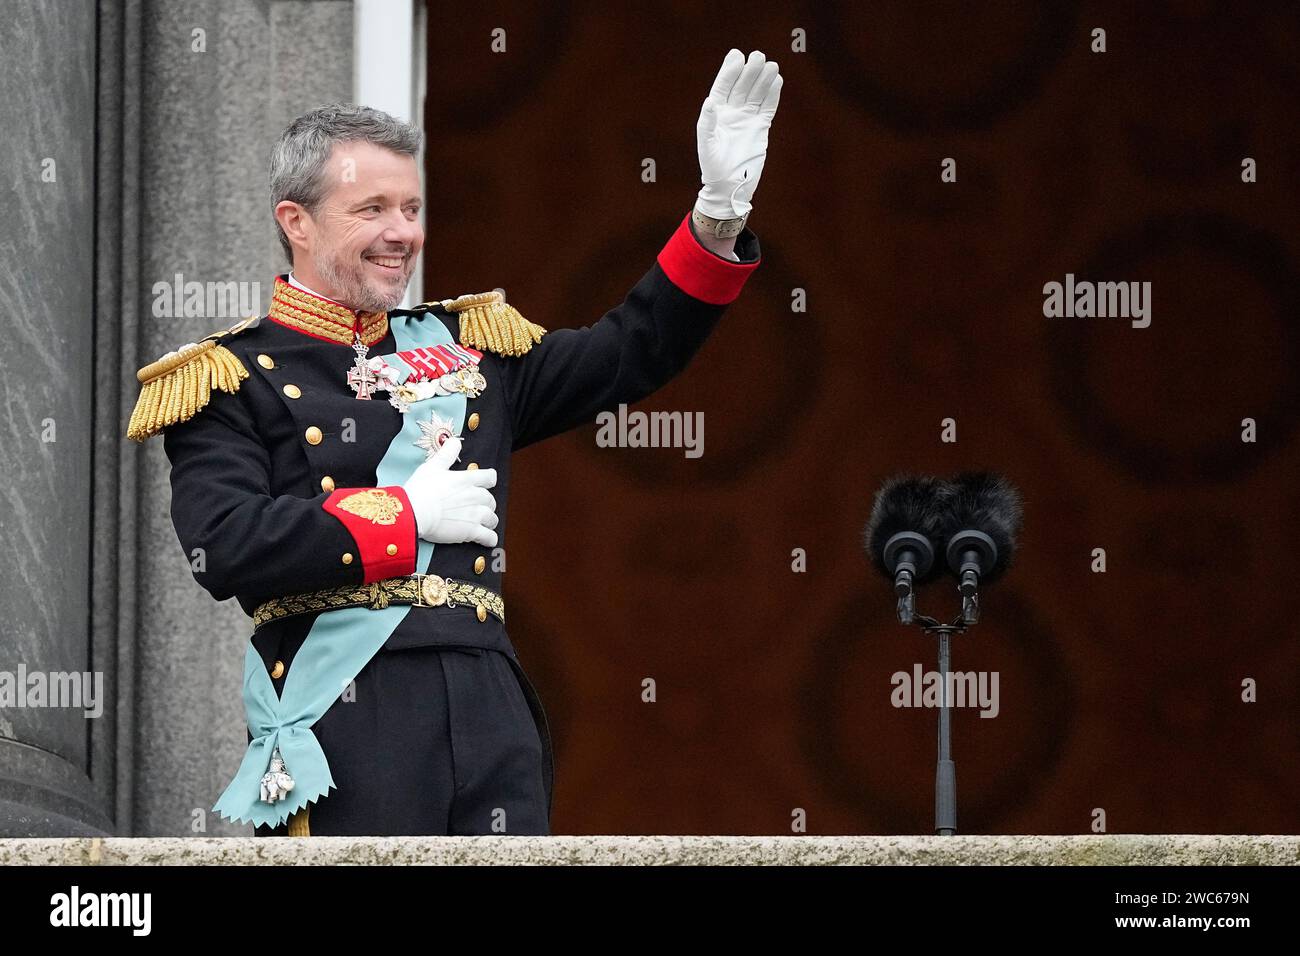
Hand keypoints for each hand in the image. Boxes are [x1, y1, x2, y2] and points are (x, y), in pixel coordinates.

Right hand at [401, 435, 499, 546]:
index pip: (489, 477)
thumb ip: (447, 453)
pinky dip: (490, 539)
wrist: (414, 513)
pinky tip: (488, 540)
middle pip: (491, 499)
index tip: (486, 483)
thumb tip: (455, 440)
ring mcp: (475, 514)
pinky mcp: (471, 531)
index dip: (488, 480)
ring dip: (489, 520)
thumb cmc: (420, 489)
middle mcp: (475, 496)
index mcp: (467, 479)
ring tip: (483, 523)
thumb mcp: (432, 466)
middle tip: (478, 507)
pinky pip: (489, 536)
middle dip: (486, 504)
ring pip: (492, 518)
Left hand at [695, 49, 782, 220]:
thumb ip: (707, 123)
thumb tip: (710, 102)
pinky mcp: (760, 128)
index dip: (729, 71)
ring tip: (771, 65)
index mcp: (717, 113)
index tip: (737, 56)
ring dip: (763, 79)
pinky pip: (767, 107)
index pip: (723, 86)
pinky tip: (777, 81)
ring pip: (756, 94)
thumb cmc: (713, 167)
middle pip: (742, 86)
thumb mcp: (707, 146)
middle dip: (749, 71)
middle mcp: (732, 112)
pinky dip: (772, 95)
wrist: (729, 186)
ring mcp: (747, 119)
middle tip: (758, 56)